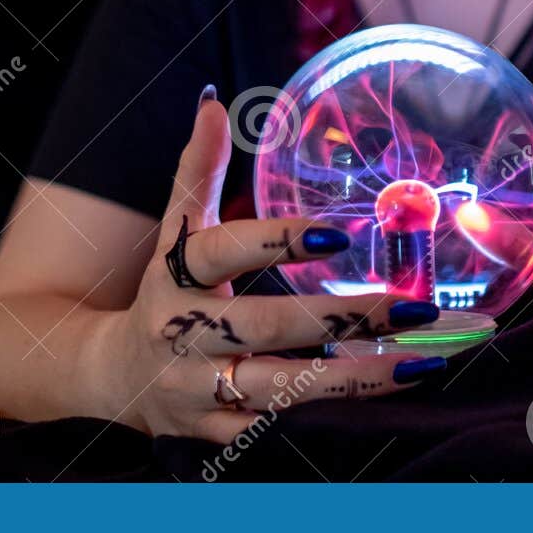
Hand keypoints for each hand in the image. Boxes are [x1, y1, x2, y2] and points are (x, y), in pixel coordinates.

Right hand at [105, 87, 447, 442]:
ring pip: (282, 389)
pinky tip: (384, 399)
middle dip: (343, 318)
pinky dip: (328, 420)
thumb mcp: (174, 229)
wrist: (109, 375)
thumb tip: (213, 99)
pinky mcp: (214, 433)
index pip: (225, 252)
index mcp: (173, 277)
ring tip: (422, 361)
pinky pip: (276, 431)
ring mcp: (199, 389)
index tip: (339, 233)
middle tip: (413, 307)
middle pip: (267, 328)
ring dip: (355, 379)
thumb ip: (198, 168)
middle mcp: (184, 335)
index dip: (277, 242)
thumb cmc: (161, 289)